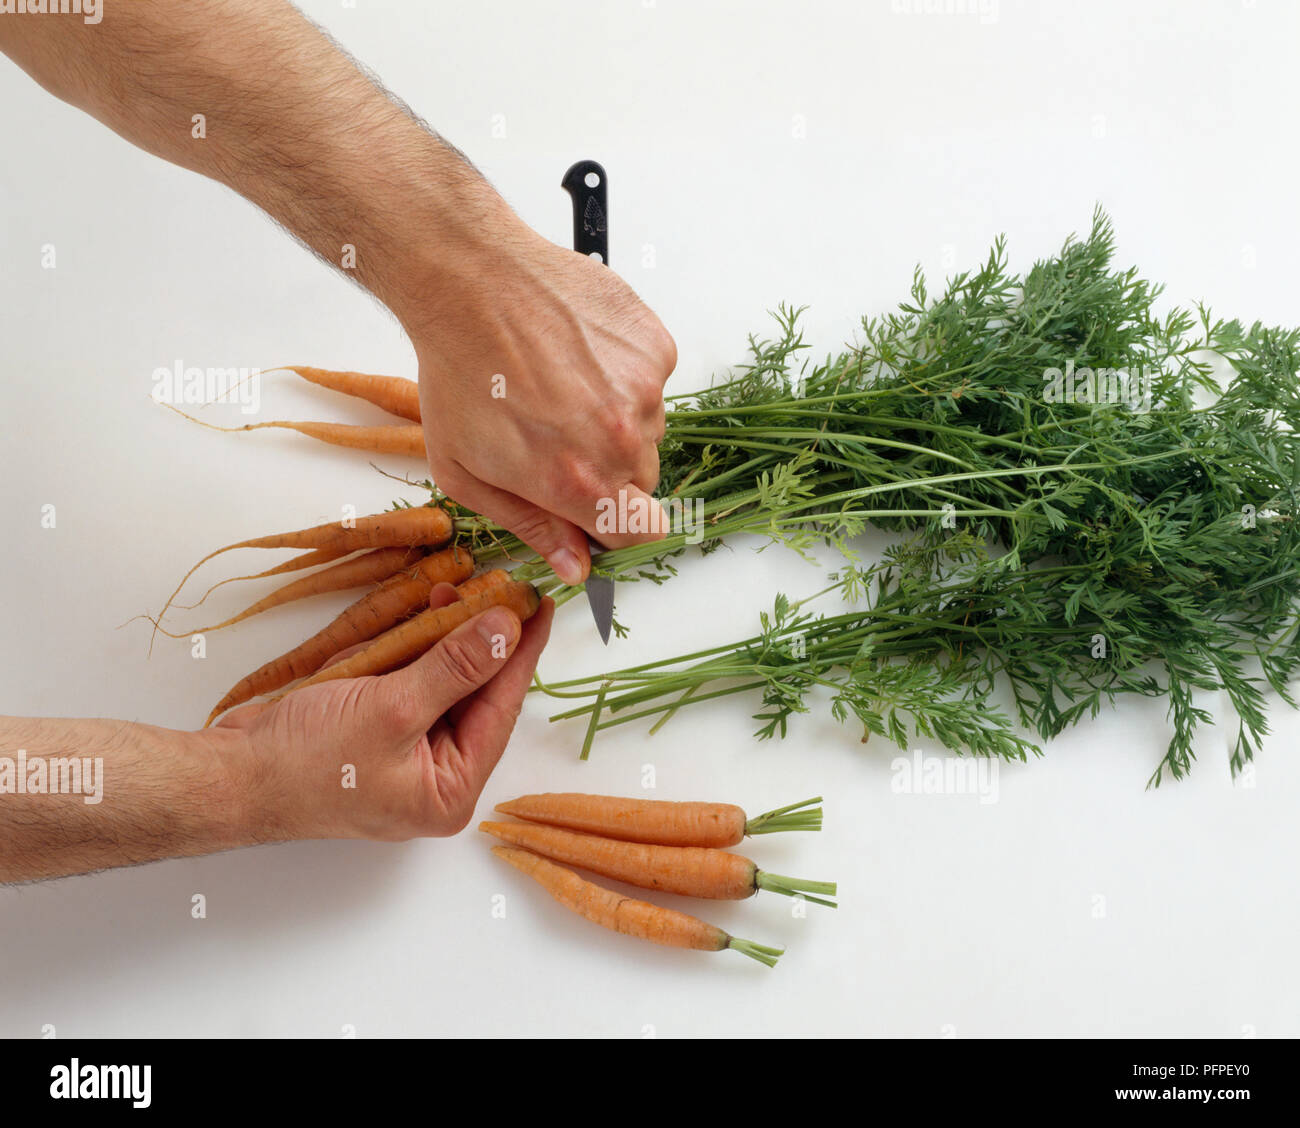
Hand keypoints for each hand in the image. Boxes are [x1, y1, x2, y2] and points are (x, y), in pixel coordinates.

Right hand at [216, 584, 554, 840]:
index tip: (540, 606)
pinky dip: (415, 649)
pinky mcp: (375, 731)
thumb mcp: (392, 709)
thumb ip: (454, 667)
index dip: (520, 653)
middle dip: (483, 640)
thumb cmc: (306, 762)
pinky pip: (410, 683)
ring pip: (444, 683)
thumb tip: (505, 629)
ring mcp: (404, 755)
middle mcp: (434, 776)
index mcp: (450, 790)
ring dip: (449, 638)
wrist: (227, 776)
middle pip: (476, 695)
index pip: (501, 708)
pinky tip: (423, 617)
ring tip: (457, 592)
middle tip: (500, 586)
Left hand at [409, 219, 677, 585]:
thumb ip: (531, 526)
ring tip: (562, 385)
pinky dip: (624, 374)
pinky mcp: (655, 345)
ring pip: (648, 427)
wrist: (469, 279)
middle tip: (558, 434)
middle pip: (642, 481)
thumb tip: (575, 567)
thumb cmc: (457, 373)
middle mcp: (623, 440)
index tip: (597, 513)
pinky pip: (652, 380)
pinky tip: (578, 355)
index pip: (641, 534)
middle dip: (607, 470)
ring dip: (616, 418)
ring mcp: (645, 389)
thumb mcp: (467, 472)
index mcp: (579, 482)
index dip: (618, 528)